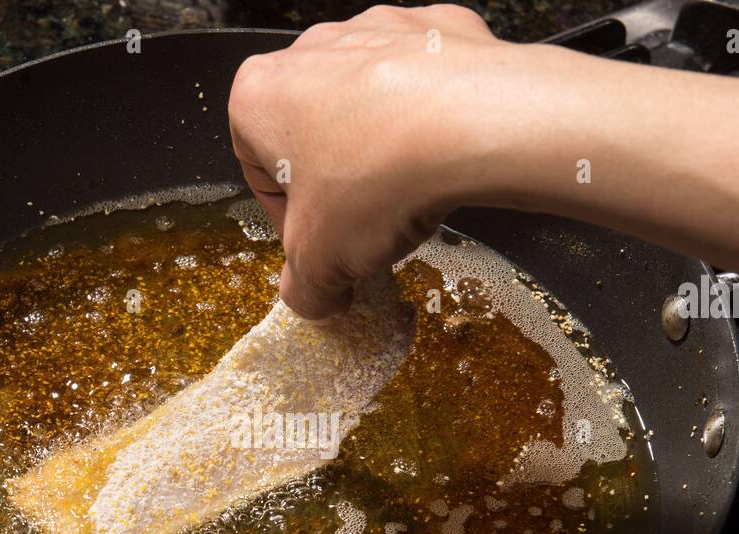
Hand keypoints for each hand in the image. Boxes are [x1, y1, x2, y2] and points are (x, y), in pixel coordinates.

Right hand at [228, 4, 509, 318]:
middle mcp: (311, 51)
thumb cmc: (382, 176)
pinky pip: (424, 83)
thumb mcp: (322, 263)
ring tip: (411, 194)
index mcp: (259, 97)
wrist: (479, 123)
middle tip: (365, 227)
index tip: (321, 248)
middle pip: (313, 135)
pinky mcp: (434, 29)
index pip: (261, 174)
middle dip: (337, 184)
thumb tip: (312, 298)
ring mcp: (376, 31)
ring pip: (368, 106)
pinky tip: (446, 155)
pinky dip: (432, 118)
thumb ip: (303, 288)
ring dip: (382, 151)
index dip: (291, 223)